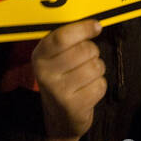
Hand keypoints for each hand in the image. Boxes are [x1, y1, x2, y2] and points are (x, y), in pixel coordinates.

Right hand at [32, 19, 106, 140]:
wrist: (58, 116)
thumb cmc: (61, 78)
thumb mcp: (55, 57)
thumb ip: (68, 38)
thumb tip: (95, 25)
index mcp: (39, 56)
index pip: (62, 37)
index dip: (83, 29)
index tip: (96, 26)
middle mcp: (45, 73)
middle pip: (85, 50)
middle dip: (92, 52)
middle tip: (84, 59)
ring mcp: (59, 91)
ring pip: (96, 67)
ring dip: (97, 69)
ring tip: (85, 75)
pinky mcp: (74, 106)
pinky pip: (100, 85)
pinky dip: (99, 85)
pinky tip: (87, 89)